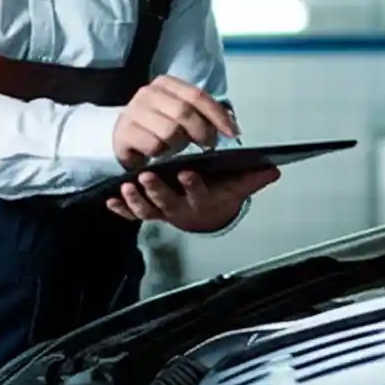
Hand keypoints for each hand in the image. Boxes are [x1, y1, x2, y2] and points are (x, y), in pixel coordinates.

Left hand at [105, 167, 280, 233]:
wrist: (203, 211)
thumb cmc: (218, 192)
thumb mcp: (236, 186)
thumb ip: (252, 179)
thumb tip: (274, 170)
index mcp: (203, 200)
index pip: (199, 194)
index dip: (193, 185)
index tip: (187, 172)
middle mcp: (181, 208)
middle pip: (168, 203)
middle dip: (157, 191)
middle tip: (147, 176)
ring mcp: (162, 211)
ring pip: (148, 210)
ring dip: (136, 200)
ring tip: (126, 186)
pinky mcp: (148, 211)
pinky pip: (133, 214)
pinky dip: (122, 209)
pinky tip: (110, 201)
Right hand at [112, 75, 239, 168]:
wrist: (124, 137)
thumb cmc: (157, 126)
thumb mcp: (180, 114)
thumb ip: (203, 115)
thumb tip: (233, 126)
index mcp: (165, 84)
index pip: (197, 95)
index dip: (218, 115)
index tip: (232, 132)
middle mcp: (148, 93)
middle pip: (184, 112)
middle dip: (202, 131)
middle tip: (208, 145)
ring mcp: (133, 112)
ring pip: (169, 131)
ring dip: (179, 144)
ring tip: (177, 147)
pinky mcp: (123, 133)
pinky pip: (153, 145)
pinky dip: (161, 153)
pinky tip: (158, 153)